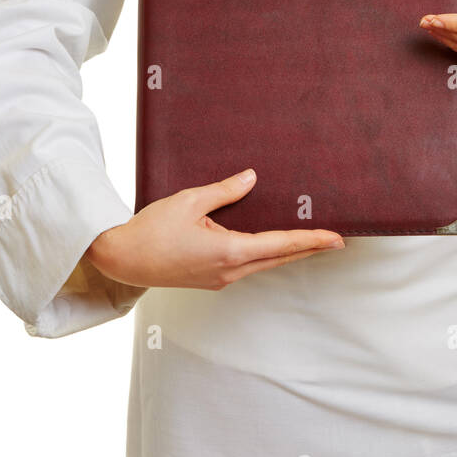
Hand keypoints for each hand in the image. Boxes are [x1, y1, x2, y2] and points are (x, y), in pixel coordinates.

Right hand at [84, 168, 344, 290]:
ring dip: (287, 252)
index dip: (310, 240)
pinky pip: (247, 265)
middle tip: (335, 240)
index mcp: (228, 252)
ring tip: (309, 240)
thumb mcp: (189, 201)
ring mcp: (220, 278)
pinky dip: (265, 254)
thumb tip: (251, 178)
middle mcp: (229, 271)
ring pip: (264, 263)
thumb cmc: (150, 230)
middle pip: (279, 258)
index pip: (280, 244)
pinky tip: (271, 244)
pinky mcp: (211, 278)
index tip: (335, 239)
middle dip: (307, 248)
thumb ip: (224, 191)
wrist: (121, 260)